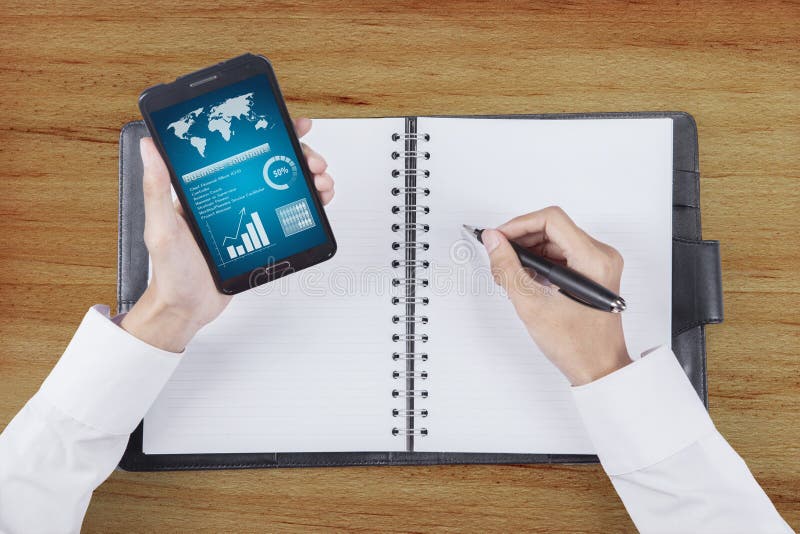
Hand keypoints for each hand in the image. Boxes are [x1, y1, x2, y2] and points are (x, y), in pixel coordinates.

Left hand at [121, 118, 334, 351]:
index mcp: (207, 188)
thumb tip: (149, 146)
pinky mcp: (260, 234)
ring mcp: (248, 214)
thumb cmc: (170, 272)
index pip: (241, 149)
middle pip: (272, 164)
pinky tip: (316, 202)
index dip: (269, 133)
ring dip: (309, 179)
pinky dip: (306, 204)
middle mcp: (230, 196)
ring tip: (321, 183)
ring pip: (286, 186)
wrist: (186, 309)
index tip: (289, 125)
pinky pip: (288, 213)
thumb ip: (156, 188)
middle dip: (299, 157)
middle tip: (313, 164)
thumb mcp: (161, 228)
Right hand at [482, 206, 630, 385]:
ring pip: (554, 240)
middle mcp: (601, 256)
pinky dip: (539, 262)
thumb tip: (493, 241)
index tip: (498, 237)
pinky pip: (561, 254)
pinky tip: (525, 279)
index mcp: (594, 259)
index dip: (519, 224)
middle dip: (521, 239)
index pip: (551, 220)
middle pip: (552, 228)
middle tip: (498, 255)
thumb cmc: (578, 345)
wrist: (599, 369)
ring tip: (509, 272)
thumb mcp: (532, 304)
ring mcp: (598, 264)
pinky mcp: (592, 272)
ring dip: (528, 252)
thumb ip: (508, 268)